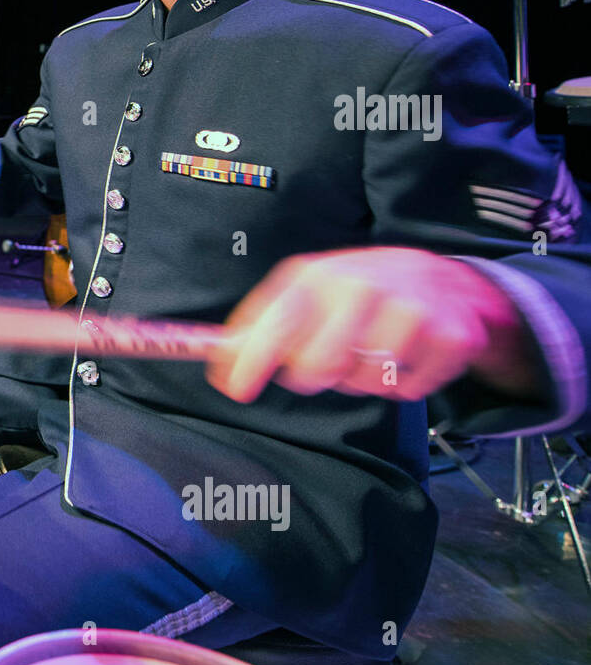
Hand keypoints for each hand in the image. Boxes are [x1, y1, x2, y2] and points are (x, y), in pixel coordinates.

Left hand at [205, 247, 536, 403]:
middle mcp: (361, 286)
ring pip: (363, 380)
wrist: (447, 280)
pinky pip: (408, 388)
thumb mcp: (311, 293)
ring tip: (373, 351)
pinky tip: (407, 356)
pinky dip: (404, 384)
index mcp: (319, 275)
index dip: (255, 358)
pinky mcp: (448, 336)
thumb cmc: (361, 294)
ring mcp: (408, 308)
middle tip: (330, 362)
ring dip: (363, 378)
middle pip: (318, 363)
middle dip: (316, 376)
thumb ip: (264, 325)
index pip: (278, 320)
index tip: (236, 389)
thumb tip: (216, 359)